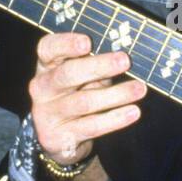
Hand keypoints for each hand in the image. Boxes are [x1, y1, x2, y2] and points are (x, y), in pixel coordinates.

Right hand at [28, 31, 145, 166]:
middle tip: (125, 60)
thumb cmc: (75, 96)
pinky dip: (115, 119)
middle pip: (67, 74)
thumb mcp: (81, 78)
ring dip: (116, 94)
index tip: (88, 42)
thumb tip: (124, 56)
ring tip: (139, 88)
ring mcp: (47, 114)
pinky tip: (133, 112)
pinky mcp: (58, 138)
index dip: (66, 43)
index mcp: (46, 66)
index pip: (48, 48)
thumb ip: (94, 64)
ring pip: (84, 102)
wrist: (57, 138)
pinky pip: (92, 126)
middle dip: (98, 66)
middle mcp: (42, 88)